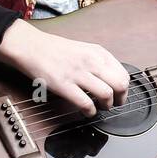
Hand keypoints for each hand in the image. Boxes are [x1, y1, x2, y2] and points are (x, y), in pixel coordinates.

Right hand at [0, 19, 129, 117]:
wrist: (32, 47)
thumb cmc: (56, 50)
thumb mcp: (85, 49)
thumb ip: (99, 62)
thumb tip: (113, 79)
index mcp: (98, 53)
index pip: (123, 74)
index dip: (124, 89)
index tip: (120, 94)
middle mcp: (92, 62)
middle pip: (120, 85)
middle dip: (120, 99)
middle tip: (115, 104)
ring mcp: (78, 73)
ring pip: (106, 94)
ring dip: (107, 106)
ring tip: (101, 107)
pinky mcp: (64, 85)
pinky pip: (85, 103)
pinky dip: (90, 111)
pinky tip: (87, 111)